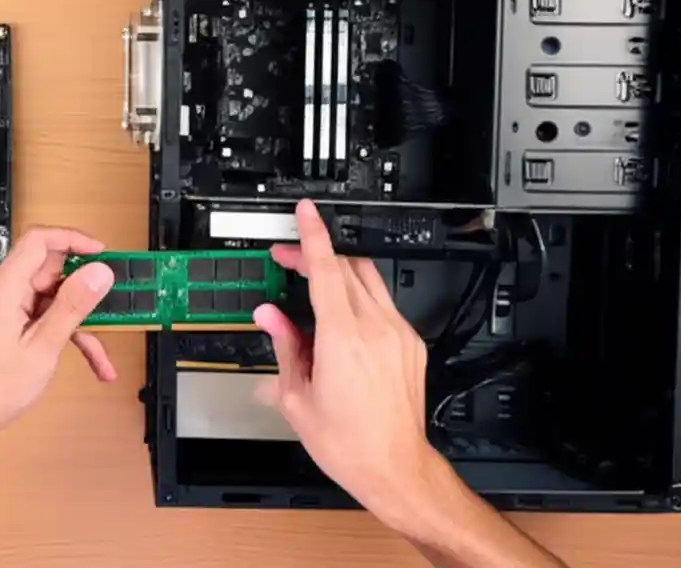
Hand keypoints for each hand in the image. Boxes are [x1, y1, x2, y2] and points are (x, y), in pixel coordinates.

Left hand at [0, 227, 116, 448]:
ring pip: (42, 299)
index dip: (74, 240)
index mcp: (0, 289)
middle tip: (105, 315)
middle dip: (79, 297)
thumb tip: (97, 273)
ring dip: (70, 324)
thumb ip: (72, 306)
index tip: (101, 253)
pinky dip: (51, 332)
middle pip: (46, 273)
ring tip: (96, 358)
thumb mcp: (42, 350)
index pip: (39, 240)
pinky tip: (72, 357)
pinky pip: (28, 314)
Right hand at [254, 199, 439, 525]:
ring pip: (368, 281)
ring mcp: (399, 335)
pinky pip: (383, 305)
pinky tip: (340, 320)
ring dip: (340, 273)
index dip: (313, 236)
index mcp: (343, 340)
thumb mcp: (297, 397)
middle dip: (316, 255)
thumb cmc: (348, 443)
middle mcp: (376, 330)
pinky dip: (358, 300)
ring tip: (313, 287)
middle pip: (346, 268)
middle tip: (289, 259)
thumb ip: (284, 345)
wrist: (394, 467)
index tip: (306, 213)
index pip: (327, 270)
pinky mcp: (411, 345)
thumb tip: (269, 316)